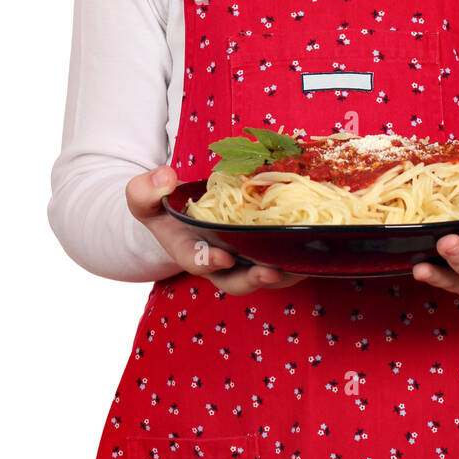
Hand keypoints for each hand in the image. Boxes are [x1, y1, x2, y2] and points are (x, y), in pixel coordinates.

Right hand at [126, 165, 307, 293]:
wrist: (181, 213)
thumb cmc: (162, 207)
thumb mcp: (145, 197)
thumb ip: (145, 191)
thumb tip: (165, 177)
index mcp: (188, 250)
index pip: (198, 261)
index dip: (209, 262)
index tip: (221, 257)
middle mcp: (218, 262)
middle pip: (236, 280)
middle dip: (253, 279)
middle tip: (271, 272)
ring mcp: (241, 259)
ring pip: (262, 275)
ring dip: (283, 274)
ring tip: (302, 267)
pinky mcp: (260, 249)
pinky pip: (279, 260)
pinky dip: (296, 258)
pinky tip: (314, 248)